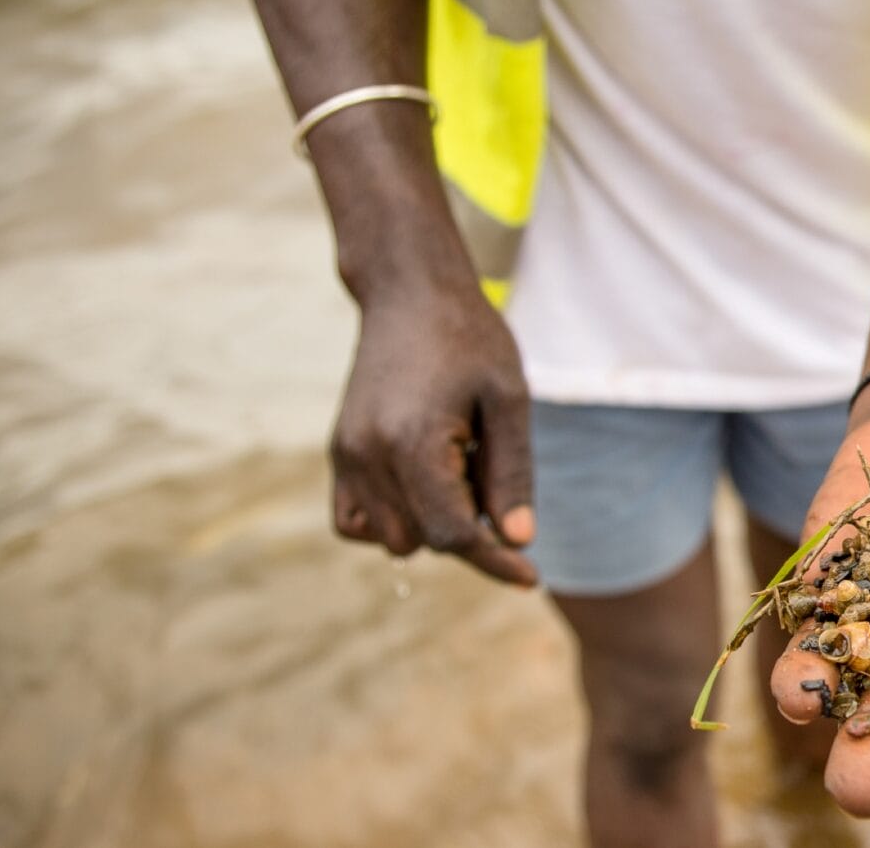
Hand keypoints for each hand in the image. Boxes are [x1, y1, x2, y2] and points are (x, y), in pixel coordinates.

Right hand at [328, 284, 536, 584]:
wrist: (409, 292)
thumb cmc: (469, 338)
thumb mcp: (508, 399)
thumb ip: (511, 474)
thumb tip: (517, 541)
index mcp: (412, 443)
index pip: (454, 536)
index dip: (496, 561)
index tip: (530, 577)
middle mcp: (368, 456)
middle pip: (424, 542)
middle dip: (466, 529)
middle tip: (487, 466)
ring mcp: (346, 456)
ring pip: (391, 539)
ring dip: (430, 523)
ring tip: (457, 461)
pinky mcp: (338, 452)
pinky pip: (356, 521)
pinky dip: (390, 520)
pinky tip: (423, 481)